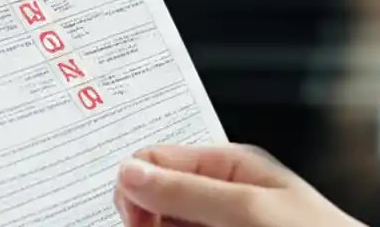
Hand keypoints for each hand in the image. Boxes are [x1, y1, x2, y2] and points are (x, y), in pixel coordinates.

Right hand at [113, 145, 365, 226]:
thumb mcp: (249, 211)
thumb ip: (188, 191)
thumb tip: (130, 171)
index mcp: (230, 165)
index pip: (156, 158)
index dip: (135, 186)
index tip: (135, 219)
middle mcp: (222, 193)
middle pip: (155, 196)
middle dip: (145, 217)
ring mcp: (222, 224)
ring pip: (166, 224)